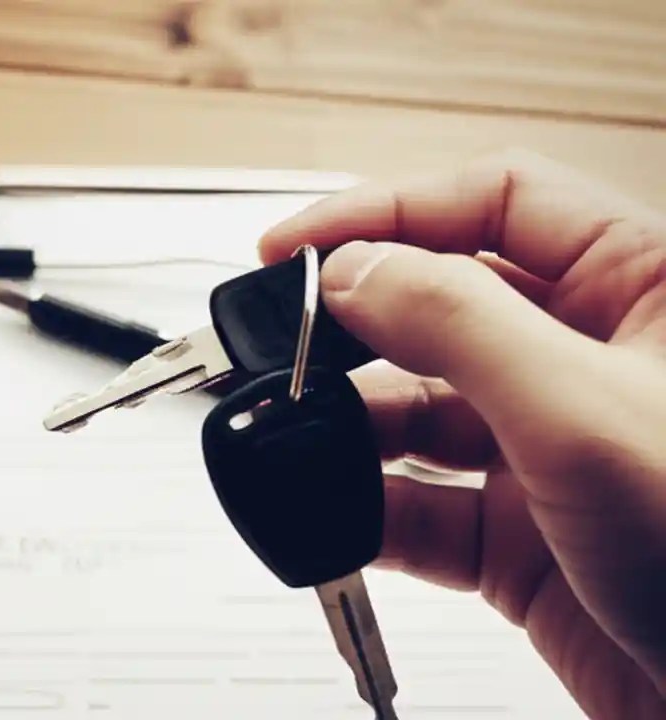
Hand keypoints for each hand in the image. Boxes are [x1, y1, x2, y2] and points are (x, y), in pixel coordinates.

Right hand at [260, 149, 665, 718]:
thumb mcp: (589, 413)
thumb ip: (458, 325)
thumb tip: (353, 270)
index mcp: (644, 287)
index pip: (495, 203)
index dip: (389, 212)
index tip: (297, 247)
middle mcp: (591, 361)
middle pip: (441, 307)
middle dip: (355, 327)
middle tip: (285, 345)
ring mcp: (551, 450)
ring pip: (420, 411)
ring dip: (351, 426)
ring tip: (301, 436)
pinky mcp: (520, 537)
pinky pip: (419, 506)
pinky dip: (365, 510)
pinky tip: (334, 513)